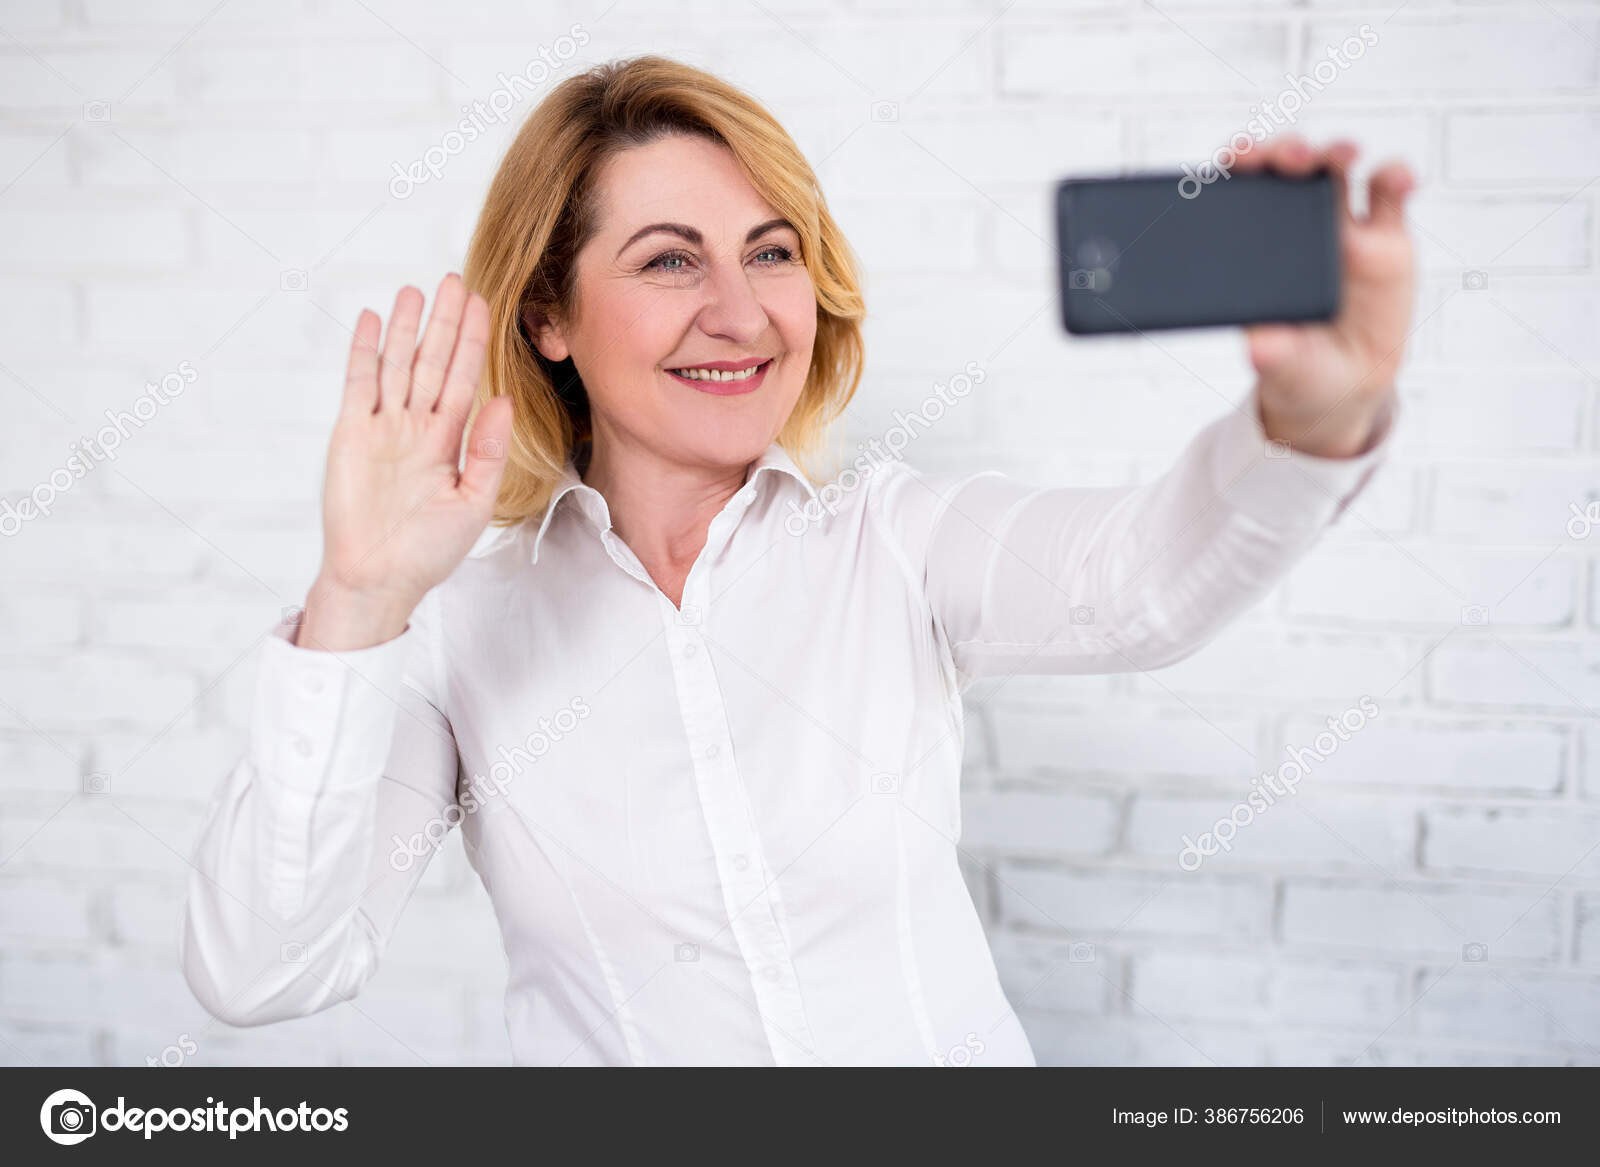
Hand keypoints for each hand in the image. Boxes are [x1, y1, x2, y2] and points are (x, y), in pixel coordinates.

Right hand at [298, 273, 513, 651]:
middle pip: (433, 362)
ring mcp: (383, 427)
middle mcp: (417, 427)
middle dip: (444, 322)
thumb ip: (489, 451)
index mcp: (449, 441)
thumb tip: (504, 401)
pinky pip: (358, 383)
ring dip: (406, 328)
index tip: (484, 306)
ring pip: (396, 365)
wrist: (380, 577)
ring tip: (415, 289)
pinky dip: (364, 351)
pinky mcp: (351, 434)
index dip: (473, 343)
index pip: (464, 380)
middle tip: (454, 280)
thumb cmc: (429, 550)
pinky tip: (372, 319)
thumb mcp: (474, 501)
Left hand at [1233, 135, 1416, 457]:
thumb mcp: (1284, 369)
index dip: (1237, 167)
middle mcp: (1296, 229)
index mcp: (1257, 252)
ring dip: (1335, 151)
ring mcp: (1342, 229)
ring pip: (1336, 170)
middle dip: (1286, 150)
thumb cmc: (1301, 369)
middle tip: (1290, 155)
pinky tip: (1399, 178)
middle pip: (1288, 170)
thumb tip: (1258, 348)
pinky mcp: (1386, 238)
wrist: (1347, 386)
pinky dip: (1396, 175)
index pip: (1240, 194)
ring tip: (1341, 155)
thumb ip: (1273, 356)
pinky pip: (1390, 194)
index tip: (1235, 156)